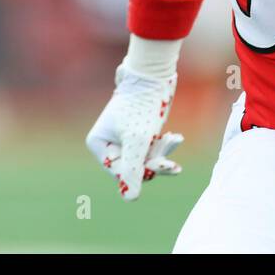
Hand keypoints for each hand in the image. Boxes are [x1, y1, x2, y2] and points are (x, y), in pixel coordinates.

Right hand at [85, 64, 183, 200]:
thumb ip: (132, 170)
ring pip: (144, 158)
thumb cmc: (141, 106)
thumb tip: (130, 199)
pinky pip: (151, 148)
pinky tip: (175, 137)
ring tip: (175, 138)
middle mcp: (108, 143)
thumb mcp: (137, 140)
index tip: (165, 164)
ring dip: (162, 152)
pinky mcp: (138, 132)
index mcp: (98, 144)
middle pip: (133, 166)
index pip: (120, 171)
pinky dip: (163, 145)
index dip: (142, 170)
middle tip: (173, 153)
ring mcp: (123, 138)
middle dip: (154, 160)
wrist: (153, 75)